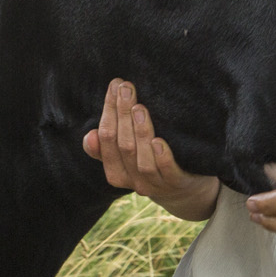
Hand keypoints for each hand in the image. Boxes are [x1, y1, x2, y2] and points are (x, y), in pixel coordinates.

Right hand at [83, 80, 219, 220]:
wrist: (184, 191)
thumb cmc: (151, 163)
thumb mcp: (126, 156)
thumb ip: (108, 146)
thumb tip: (90, 135)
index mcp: (116, 172)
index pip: (106, 139)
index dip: (109, 112)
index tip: (114, 85)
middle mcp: (133, 181)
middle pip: (123, 146)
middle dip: (122, 114)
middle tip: (126, 87)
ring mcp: (156, 184)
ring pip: (142, 161)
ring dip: (140, 133)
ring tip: (139, 108)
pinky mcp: (177, 184)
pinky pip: (167, 172)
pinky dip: (162, 157)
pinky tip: (159, 141)